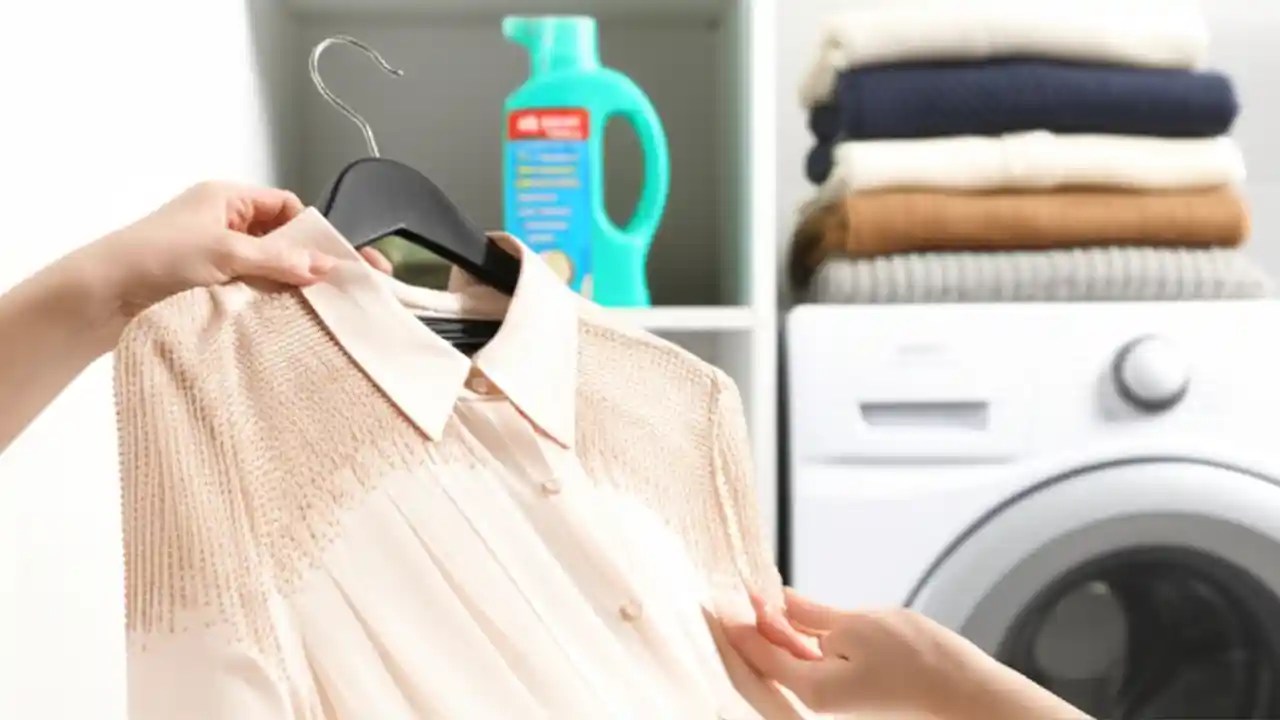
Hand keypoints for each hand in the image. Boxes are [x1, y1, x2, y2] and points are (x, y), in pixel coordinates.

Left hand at [76, 181, 389, 322]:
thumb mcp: (225, 252)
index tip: (336, 258)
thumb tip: (326, 265)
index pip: (285, 207)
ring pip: (268, 269)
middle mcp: (222, 223)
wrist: (98, 298)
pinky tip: (287, 318)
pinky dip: (268, 302)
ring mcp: (214, 257)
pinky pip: (250, 290)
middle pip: (281, 239)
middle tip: (345, 285)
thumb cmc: (155, 258)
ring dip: (287, 285)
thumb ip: (278, 258)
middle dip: (308, 260)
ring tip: (320, 306)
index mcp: (225, 198)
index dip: (312, 230)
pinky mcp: (206, 287)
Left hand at [726, 590, 968, 714]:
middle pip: (775, 656)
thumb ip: (812, 616)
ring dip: (782, 626)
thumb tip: (780, 603)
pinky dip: (807, 635)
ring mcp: (839, 694)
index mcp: (812, 688)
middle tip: (743, 585)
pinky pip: (820, 659)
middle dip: (758, 621)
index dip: (740, 621)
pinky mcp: (857, 687)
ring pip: (798, 656)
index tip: (723, 594)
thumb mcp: (857, 625)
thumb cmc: (919, 663)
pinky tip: (801, 613)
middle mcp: (820, 698)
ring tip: (767, 592)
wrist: (970, 694)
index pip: (759, 652)